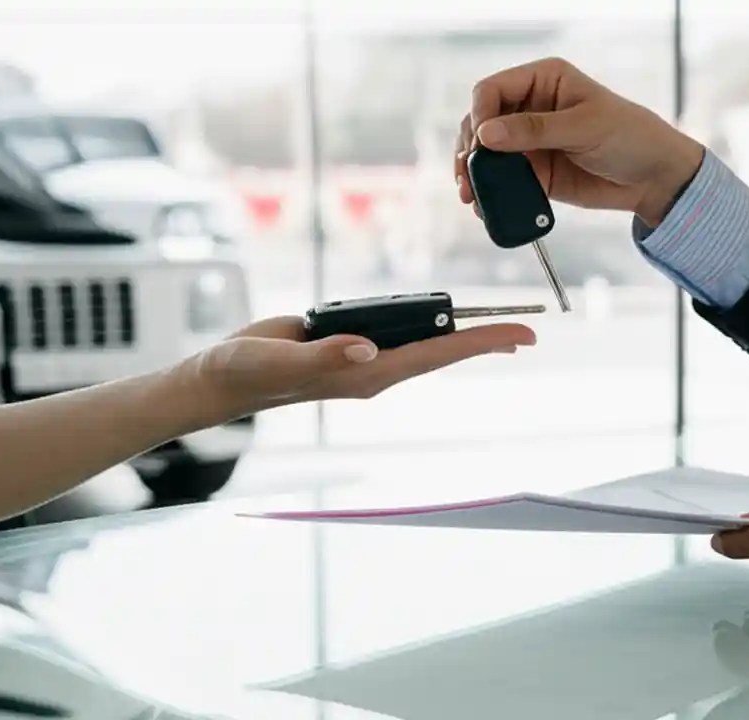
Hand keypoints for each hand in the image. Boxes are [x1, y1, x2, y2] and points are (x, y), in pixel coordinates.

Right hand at [189, 316, 535, 419]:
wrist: (222, 377)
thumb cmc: (249, 373)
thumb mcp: (284, 361)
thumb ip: (325, 355)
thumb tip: (368, 349)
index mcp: (367, 373)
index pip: (437, 354)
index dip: (481, 342)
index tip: (520, 336)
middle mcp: (373, 368)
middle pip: (441, 350)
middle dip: (484, 339)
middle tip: (526, 332)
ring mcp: (362, 358)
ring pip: (421, 342)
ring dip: (459, 333)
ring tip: (497, 328)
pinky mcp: (346, 343)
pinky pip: (395, 333)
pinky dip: (425, 325)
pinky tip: (439, 322)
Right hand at [456, 57, 705, 225]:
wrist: (653, 178)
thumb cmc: (630, 136)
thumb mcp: (585, 127)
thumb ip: (536, 130)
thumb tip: (488, 133)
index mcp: (543, 80)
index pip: (493, 90)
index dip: (480, 113)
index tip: (481, 142)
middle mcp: (530, 107)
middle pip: (482, 123)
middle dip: (471, 149)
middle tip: (468, 175)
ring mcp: (530, 142)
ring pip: (487, 155)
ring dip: (475, 174)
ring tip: (471, 196)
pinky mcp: (535, 172)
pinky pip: (504, 181)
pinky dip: (493, 193)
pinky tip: (486, 206)